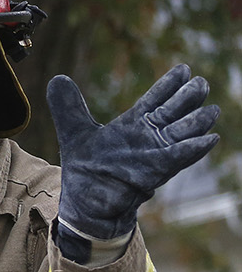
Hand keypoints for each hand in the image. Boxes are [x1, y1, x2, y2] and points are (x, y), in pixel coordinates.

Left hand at [48, 65, 219, 247]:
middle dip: (188, 98)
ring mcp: (153, 155)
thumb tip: (58, 79)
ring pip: (181, 134)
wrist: (86, 203)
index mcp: (132, 125)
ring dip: (197, 122)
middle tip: (201, 82)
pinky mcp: (152, 173)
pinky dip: (192, 149)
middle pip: (173, 113)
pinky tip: (210, 139)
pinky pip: (177, 159)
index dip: (168, 85)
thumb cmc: (86, 169)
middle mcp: (148, 138)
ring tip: (213, 109)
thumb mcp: (74, 132)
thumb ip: (69, 107)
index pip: (155, 100)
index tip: (184, 68)